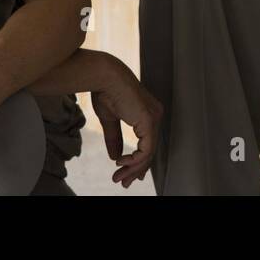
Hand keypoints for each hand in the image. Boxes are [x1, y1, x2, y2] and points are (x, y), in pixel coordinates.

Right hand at [90, 58, 163, 187]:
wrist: (104, 76)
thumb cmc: (106, 91)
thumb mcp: (110, 119)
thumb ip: (114, 138)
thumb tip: (115, 156)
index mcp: (147, 114)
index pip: (148, 144)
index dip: (138, 162)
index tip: (126, 174)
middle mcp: (155, 116)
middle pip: (149, 151)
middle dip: (135, 170)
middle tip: (122, 182)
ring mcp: (154, 118)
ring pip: (148, 153)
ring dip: (132, 168)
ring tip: (118, 178)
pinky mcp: (149, 121)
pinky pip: (146, 149)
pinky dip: (134, 160)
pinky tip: (121, 163)